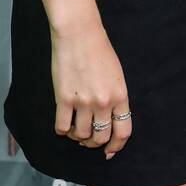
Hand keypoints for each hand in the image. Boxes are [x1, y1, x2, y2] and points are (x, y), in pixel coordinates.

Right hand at [51, 19, 132, 159]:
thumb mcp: (117, 74)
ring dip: (77, 136)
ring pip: (81, 135)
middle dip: (94, 144)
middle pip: (101, 138)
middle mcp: (103, 102)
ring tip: (75, 129)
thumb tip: (110, 118)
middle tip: (88, 139)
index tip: (109, 151)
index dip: (116, 146)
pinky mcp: (63, 99)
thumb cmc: (99, 49)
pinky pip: (62, 127)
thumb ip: (115, 97)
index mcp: (120, 95)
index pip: (123, 132)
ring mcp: (83, 102)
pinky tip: (63, 124)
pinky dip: (62, 130)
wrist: (79, 33)